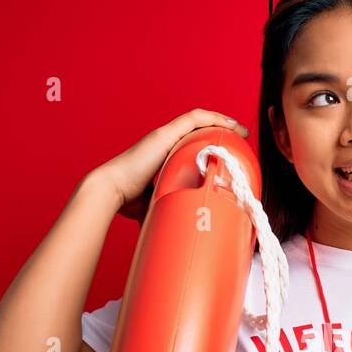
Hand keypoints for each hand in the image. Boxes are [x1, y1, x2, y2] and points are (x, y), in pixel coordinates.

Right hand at [92, 108, 248, 220]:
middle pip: (197, 130)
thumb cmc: (127, 200)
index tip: (229, 152)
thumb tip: (175, 233)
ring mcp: (164, 136)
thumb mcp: (157, 204)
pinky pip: (193, 119)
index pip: (190, 144)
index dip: (210, 144)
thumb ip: (168, 211)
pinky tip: (229, 123)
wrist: (111, 191)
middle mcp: (164, 142)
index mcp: (163, 156)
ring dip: (221, 122)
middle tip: (241, 142)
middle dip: (220, 132)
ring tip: (240, 130)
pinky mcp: (164, 135)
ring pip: (198, 121)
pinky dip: (213, 118)